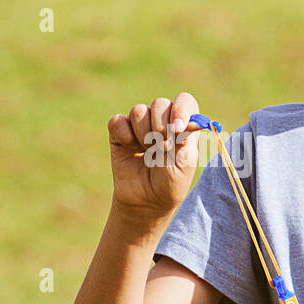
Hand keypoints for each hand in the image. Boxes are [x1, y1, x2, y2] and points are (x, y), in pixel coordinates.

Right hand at [107, 93, 202, 223]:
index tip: (177, 127)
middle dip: (160, 127)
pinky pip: (118, 121)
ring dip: (143, 135)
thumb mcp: (183, 164)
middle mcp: (162, 120)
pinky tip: (130, 150)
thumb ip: (182, 140)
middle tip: (162, 149)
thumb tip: (178, 123)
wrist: (146, 202)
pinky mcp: (119, 132)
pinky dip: (125, 136)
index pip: (185, 101)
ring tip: (147, 153)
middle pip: (160, 104)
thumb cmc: (170, 183)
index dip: (181, 109)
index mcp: (183, 125)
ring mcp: (140, 125)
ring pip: (139, 111)